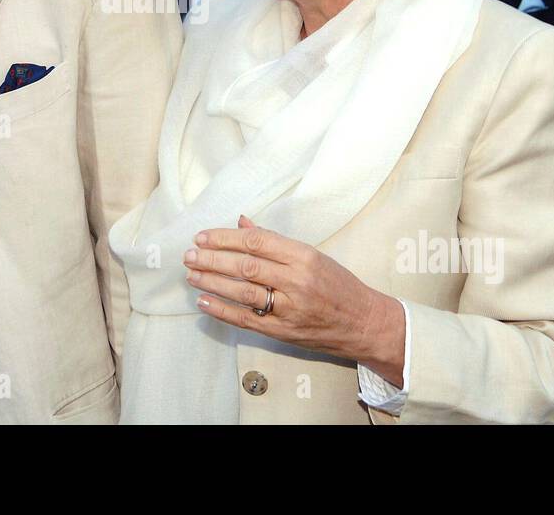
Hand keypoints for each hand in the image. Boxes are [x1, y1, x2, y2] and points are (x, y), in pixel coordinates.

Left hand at [184, 215, 405, 385]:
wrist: (363, 323)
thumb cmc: (338, 285)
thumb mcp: (312, 255)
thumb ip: (274, 241)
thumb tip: (241, 222)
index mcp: (304, 256)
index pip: (256, 241)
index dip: (225, 237)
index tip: (203, 236)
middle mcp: (296, 281)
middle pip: (245, 266)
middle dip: (212, 259)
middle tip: (189, 254)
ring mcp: (290, 309)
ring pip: (243, 292)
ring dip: (212, 282)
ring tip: (191, 274)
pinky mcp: (283, 332)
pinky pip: (246, 320)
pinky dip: (222, 310)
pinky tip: (203, 301)